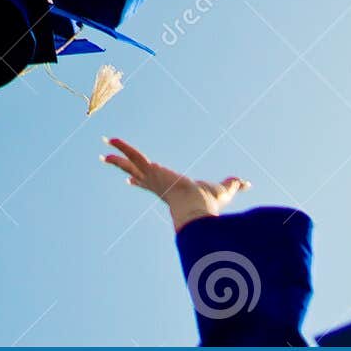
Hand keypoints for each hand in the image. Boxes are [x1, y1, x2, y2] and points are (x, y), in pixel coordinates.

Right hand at [102, 137, 249, 230]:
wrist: (198, 208)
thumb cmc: (209, 204)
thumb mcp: (224, 190)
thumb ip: (234, 185)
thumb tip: (248, 183)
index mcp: (168, 190)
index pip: (150, 185)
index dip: (140, 182)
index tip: (130, 181)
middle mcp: (156, 184)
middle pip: (136, 174)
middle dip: (122, 168)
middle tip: (108, 162)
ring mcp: (151, 177)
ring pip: (131, 164)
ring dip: (117, 157)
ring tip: (102, 150)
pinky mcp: (150, 170)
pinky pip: (134, 156)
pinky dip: (123, 148)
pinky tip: (110, 141)